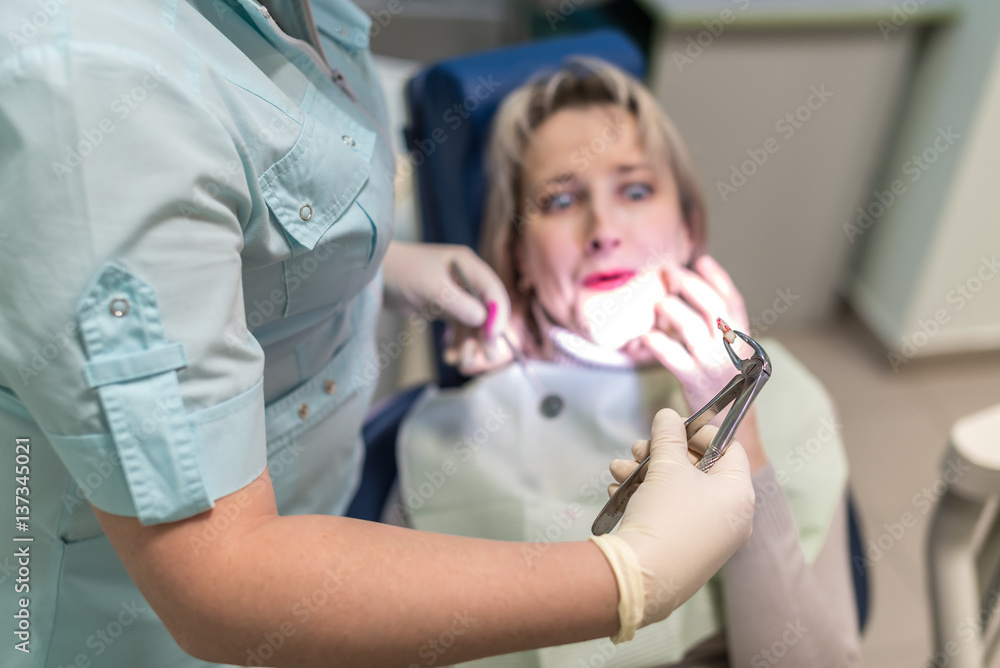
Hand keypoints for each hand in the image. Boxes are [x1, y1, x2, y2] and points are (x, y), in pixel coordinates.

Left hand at [382, 241, 511, 372]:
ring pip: (473, 325)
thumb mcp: (430, 286)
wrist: (374, 276)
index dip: (498, 315)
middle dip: (485, 335)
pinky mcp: (444, 308)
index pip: (493, 292)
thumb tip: (483, 321)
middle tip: (482, 357)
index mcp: (469, 266)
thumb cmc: (402, 272)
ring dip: (470, 344)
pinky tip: (450, 356)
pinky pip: (459, 330)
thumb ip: (458, 303)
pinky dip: (457, 344)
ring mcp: (456, 295)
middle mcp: (467, 280)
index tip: (492, 338)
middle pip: (487, 311)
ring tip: (459, 361)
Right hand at [606, 410, 754, 628]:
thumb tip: (668, 415)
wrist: (641, 577)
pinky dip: (646, 499)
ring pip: (677, 491)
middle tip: (639, 448)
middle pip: (698, 469)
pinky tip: (618, 492)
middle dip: (662, 454)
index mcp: (739, 494)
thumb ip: (668, 436)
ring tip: (618, 469)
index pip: (728, 449)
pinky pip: (670, 514)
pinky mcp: (685, 551)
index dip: (699, 432)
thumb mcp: (666, 467)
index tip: (672, 427)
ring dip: (645, 474)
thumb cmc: (665, 516)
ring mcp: (709, 537)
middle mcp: (731, 517)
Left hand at [638, 255, 766, 470]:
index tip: (702, 260)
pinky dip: (659, 344)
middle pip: (714, 308)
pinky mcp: (695, 383)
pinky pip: (674, 358)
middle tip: (670, 272)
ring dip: (672, 310)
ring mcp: (715, 367)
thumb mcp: (728, 357)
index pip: (734, 303)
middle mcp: (733, 351)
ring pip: (692, 328)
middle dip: (691, 285)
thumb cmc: (723, 389)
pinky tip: (646, 337)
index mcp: (744, 342)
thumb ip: (716, 330)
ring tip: (658, 303)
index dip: (719, 279)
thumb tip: (689, 296)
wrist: (728, 432)